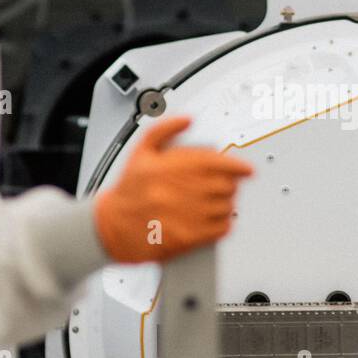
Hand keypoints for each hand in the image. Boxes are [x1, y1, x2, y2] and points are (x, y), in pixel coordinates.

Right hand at [93, 115, 254, 262]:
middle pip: (225, 185)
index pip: (218, 163)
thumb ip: (165, 130)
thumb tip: (187, 119)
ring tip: (212, 203)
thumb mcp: (141, 152)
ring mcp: (186, 216)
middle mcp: (181, 191)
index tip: (247, 169)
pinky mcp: (187, 238)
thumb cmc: (128, 191)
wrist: (110, 227)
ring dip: (225, 203)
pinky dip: (223, 224)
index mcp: (172, 168)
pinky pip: (220, 229)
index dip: (238, 166)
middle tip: (221, 186)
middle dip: (228, 184)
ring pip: (226, 207)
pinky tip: (213, 220)